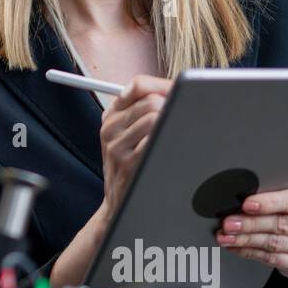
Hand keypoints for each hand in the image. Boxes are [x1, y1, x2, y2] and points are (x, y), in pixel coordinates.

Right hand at [98, 75, 171, 215]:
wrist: (117, 201)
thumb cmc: (128, 165)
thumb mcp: (124, 134)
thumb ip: (141, 108)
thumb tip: (168, 89)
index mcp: (111, 115)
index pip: (138, 85)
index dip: (164, 89)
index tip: (177, 99)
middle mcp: (110, 128)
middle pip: (151, 101)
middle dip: (170, 109)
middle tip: (177, 124)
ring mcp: (117, 146)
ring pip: (155, 117)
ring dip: (170, 126)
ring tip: (171, 139)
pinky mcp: (129, 163)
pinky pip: (156, 139)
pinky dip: (168, 142)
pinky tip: (168, 150)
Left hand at [217, 188, 287, 282]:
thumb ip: (281, 196)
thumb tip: (245, 197)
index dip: (270, 203)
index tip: (247, 204)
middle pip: (283, 224)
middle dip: (251, 223)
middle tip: (228, 222)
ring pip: (275, 243)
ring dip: (245, 239)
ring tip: (225, 235)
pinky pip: (271, 258)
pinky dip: (249, 251)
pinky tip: (236, 246)